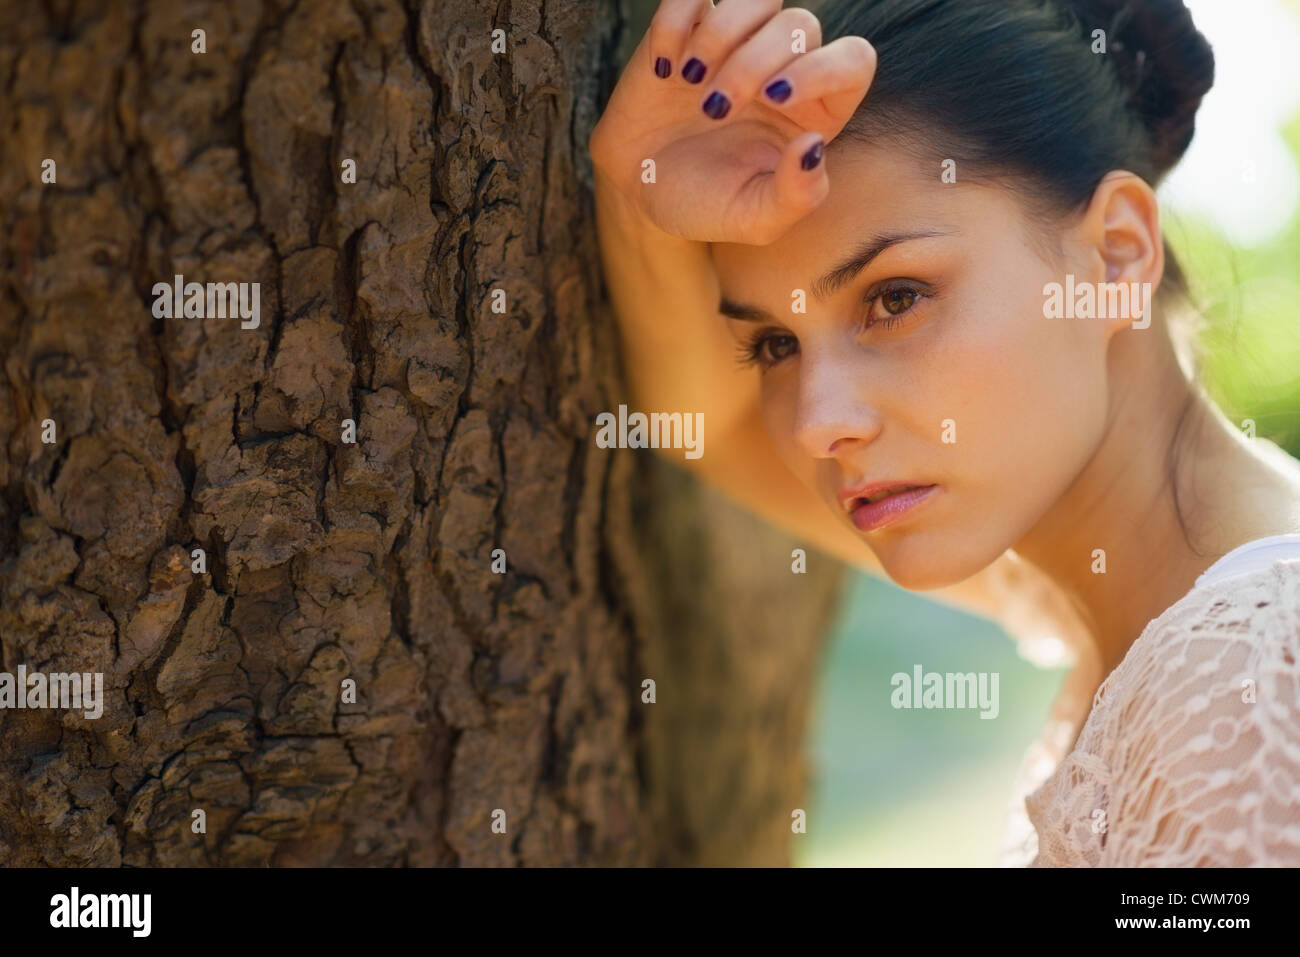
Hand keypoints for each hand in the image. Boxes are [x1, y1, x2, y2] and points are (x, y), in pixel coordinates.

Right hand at [589, 0, 876, 244]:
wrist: (638, 191)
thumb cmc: (704, 203)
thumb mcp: (753, 219)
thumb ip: (796, 196)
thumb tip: (813, 146)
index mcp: (816, 111)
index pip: (854, 60)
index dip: (822, 68)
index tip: (774, 98)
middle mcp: (785, 67)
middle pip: (800, 25)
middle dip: (754, 63)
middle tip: (714, 110)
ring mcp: (739, 41)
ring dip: (722, 33)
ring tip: (689, 80)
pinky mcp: (691, 27)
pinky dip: (676, 23)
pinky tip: (664, 69)